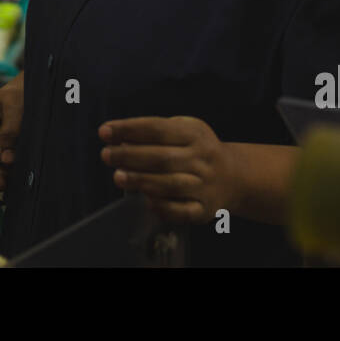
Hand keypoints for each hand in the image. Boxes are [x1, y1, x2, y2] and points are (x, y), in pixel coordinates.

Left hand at [99, 116, 236, 225]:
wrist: (234, 176)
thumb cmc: (197, 149)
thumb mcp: (185, 130)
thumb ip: (156, 132)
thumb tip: (120, 139)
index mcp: (194, 134)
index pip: (158, 129)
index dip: (130, 129)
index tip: (105, 131)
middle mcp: (202, 159)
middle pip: (162, 157)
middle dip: (130, 156)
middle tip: (106, 155)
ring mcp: (205, 185)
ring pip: (171, 184)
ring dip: (141, 181)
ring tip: (117, 177)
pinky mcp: (204, 209)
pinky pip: (182, 211)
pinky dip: (163, 207)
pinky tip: (145, 201)